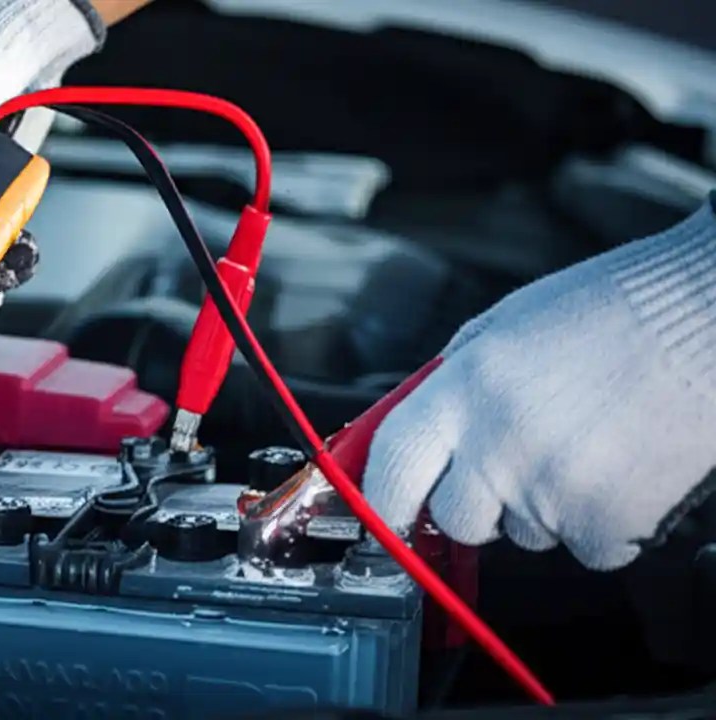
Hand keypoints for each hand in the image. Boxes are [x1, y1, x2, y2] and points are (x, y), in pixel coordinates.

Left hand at [364, 199, 715, 569]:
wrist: (705, 318)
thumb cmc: (613, 311)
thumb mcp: (505, 326)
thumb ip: (452, 382)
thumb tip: (412, 433)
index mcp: (464, 389)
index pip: (390, 464)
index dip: (380, 497)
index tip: (382, 515)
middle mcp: (497, 443)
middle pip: (455, 517)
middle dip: (476, 505)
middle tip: (516, 466)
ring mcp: (549, 489)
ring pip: (524, 533)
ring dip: (546, 506)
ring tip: (588, 443)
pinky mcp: (604, 524)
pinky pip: (585, 548)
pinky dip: (603, 523)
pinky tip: (621, 467)